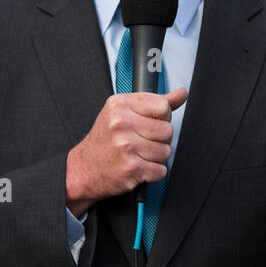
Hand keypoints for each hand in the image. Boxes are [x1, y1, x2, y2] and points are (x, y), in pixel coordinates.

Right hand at [65, 87, 187, 216]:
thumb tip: (181, 93)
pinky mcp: (131, 168)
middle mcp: (121, 123)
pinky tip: (138, 167)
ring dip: (156, 157)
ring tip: (138, 155)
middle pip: (167, 130)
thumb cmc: (105, 140)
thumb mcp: (123, 113)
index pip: (163, 106)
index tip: (150, 123)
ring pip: (166, 151)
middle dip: (160, 139)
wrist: (83, 169)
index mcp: (120, 105)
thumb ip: (155, 102)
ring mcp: (126, 146)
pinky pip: (161, 170)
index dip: (161, 117)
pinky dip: (153, 173)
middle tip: (142, 142)